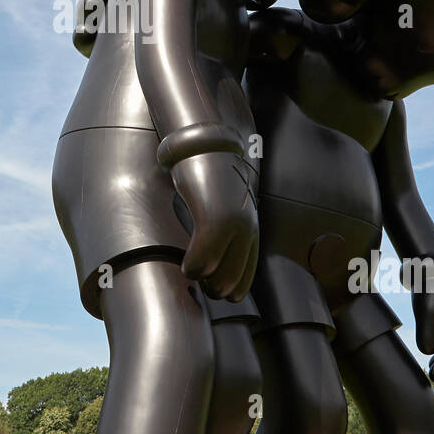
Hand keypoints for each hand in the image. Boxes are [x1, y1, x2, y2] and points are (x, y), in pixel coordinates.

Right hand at [169, 150, 258, 300]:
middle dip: (209, 287)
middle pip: (231, 290)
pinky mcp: (215, 221)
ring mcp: (234, 228)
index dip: (220, 287)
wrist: (207, 143)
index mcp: (250, 232)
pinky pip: (200, 265)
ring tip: (189, 263)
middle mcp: (248, 232)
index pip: (243, 284)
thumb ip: (224, 231)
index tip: (203, 274)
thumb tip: (208, 258)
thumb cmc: (208, 174)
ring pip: (217, 283)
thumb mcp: (223, 206)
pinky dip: (190, 268)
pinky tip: (184, 259)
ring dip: (199, 279)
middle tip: (194, 270)